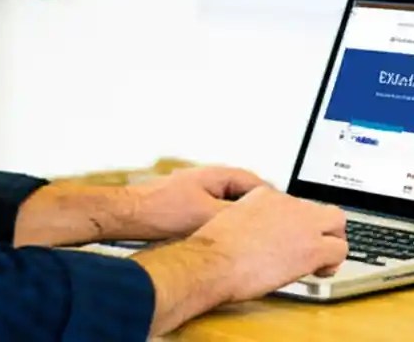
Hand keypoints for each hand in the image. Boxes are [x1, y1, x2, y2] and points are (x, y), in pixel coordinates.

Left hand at [122, 166, 267, 239]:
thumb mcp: (208, 215)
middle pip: (244, 193)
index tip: (282, 212)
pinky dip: (223, 223)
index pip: (257, 182)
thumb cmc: (161, 209)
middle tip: (270, 224)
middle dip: (257, 209)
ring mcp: (197, 191)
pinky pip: (215, 213)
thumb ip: (236, 215)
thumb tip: (257, 221)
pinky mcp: (187, 205)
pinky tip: (223, 238)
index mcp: (218, 175)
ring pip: (229, 204)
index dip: (272, 199)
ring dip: (239, 217)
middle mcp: (209, 179)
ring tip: (249, 233)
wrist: (130, 215)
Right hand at [189, 186, 347, 302]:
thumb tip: (257, 237)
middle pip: (322, 208)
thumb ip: (250, 221)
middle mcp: (288, 204)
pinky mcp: (313, 247)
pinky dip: (333, 262)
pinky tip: (321, 271)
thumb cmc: (215, 249)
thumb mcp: (230, 221)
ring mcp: (303, 223)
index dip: (297, 223)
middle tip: (318, 244)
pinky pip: (339, 250)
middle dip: (324, 227)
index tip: (292, 237)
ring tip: (322, 260)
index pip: (295, 204)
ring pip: (337, 223)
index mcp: (266, 195)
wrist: (215, 261)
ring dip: (331, 241)